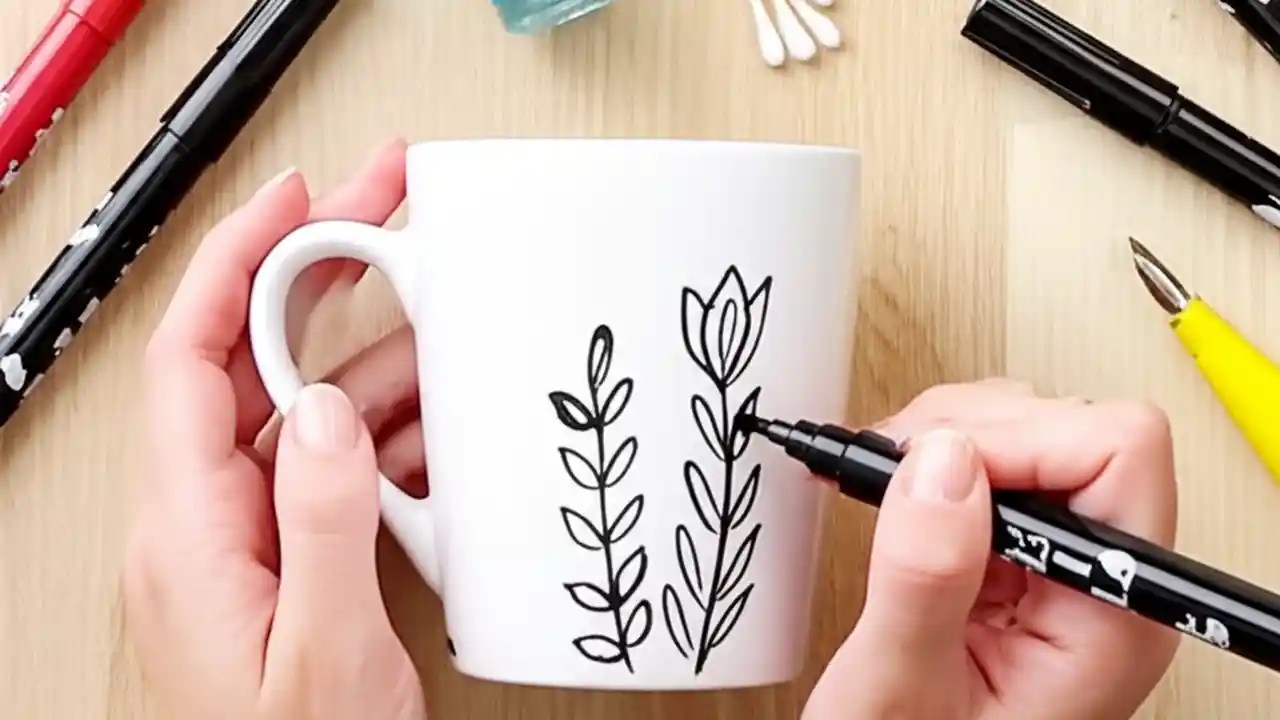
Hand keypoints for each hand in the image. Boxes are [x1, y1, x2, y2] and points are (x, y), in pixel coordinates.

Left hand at [124, 139, 427, 719]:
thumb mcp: (323, 654)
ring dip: (380, 374)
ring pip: (307, 415)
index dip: (238, 261)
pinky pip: (332, 470)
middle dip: (321, 278)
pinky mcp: (287, 557)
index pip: (191, 358)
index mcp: (191, 532)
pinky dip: (388, 442)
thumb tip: (330, 413)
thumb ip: (323, 525)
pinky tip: (436, 436)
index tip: (296, 199)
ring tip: (451, 347)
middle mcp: (206, 521)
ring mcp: (247, 537)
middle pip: (252, 363)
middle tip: (384, 216)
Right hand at [803, 380, 1179, 719]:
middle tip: (888, 468)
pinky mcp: (1020, 559)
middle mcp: (1101, 583)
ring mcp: (1062, 568)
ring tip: (884, 476)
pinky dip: (932, 457)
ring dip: (947, 437)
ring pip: (1036, 431)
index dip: (1021, 438)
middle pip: (1076, 429)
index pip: (1117, 455)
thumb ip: (926, 578)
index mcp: (1107, 619)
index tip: (930, 467)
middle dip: (969, 430)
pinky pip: (996, 466)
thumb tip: (942, 459)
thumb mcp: (898, 690)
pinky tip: (891, 488)